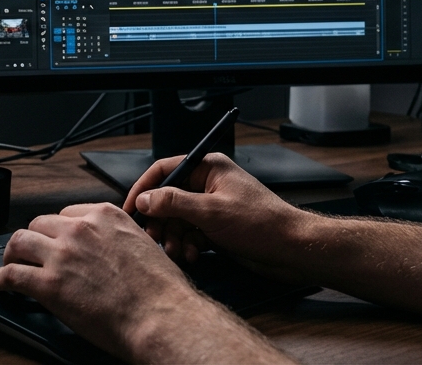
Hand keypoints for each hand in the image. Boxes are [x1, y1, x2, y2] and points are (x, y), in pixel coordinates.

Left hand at [0, 203, 197, 361]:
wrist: (162, 317)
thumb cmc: (161, 290)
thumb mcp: (143, 245)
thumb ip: (118, 239)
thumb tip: (108, 250)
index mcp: (104, 216)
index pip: (66, 214)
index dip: (57, 230)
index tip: (54, 240)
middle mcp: (80, 229)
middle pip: (40, 224)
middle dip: (34, 239)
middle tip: (31, 253)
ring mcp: (62, 255)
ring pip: (20, 241)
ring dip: (12, 253)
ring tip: (10, 263)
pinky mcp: (49, 284)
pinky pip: (11, 274)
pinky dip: (1, 278)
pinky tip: (0, 284)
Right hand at [125, 153, 315, 282]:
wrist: (291, 249)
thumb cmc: (260, 224)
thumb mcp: (210, 212)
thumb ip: (173, 203)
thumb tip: (144, 200)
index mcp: (208, 167)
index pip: (164, 170)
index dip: (144, 189)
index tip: (130, 209)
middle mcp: (209, 183)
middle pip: (169, 198)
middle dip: (160, 220)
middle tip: (153, 239)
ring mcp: (213, 205)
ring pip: (178, 218)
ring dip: (174, 236)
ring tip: (177, 252)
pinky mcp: (218, 226)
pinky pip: (191, 232)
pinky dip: (188, 244)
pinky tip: (192, 255)